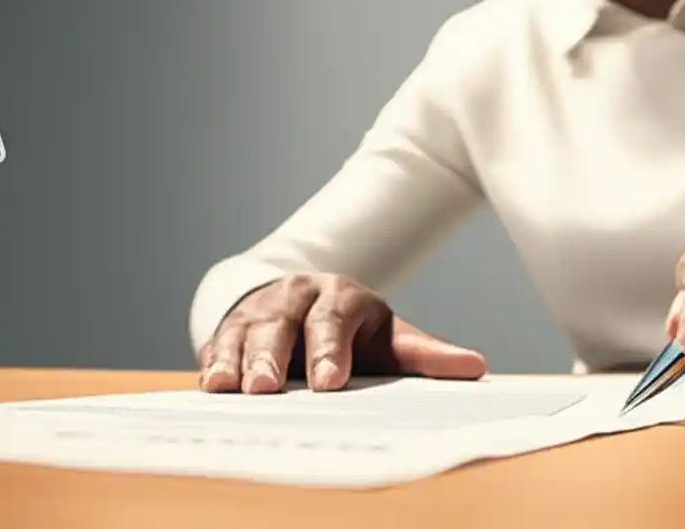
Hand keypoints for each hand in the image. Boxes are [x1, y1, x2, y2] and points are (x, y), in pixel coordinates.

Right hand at [197, 272, 486, 393]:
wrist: (301, 306)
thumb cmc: (352, 333)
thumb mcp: (389, 339)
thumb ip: (426, 356)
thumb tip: (476, 368)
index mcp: (339, 297)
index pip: (333, 319)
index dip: (329, 349)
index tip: (329, 382)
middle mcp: (294, 297)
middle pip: (281, 324)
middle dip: (271, 356)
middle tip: (266, 388)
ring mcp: (257, 311)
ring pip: (242, 332)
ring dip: (234, 360)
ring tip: (227, 387)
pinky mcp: (227, 330)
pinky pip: (216, 345)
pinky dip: (211, 363)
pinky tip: (208, 385)